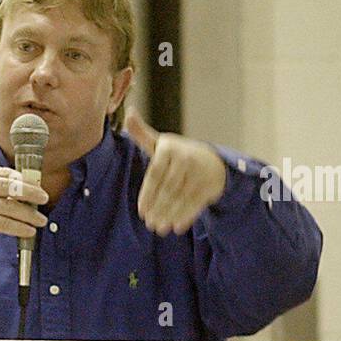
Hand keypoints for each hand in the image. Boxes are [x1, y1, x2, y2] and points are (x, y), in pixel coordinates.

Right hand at [0, 166, 48, 244]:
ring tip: (41, 220)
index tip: (39, 187)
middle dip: (30, 193)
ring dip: (28, 214)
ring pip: (8, 207)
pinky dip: (19, 228)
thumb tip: (32, 188)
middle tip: (44, 198)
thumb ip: (1, 185)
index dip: (24, 180)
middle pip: (8, 187)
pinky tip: (29, 231)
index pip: (5, 174)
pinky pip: (4, 224)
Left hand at [124, 109, 227, 235]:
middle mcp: (186, 159)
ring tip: (159, 228)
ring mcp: (200, 173)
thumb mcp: (160, 143)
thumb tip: (129, 112)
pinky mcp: (211, 185)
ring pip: (181, 198)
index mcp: (170, 149)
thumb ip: (142, 133)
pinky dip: (186, 216)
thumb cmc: (177, 154)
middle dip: (158, 209)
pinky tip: (176, 227)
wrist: (211, 160)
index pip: (155, 176)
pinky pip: (196, 204)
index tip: (142, 212)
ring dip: (169, 215)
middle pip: (168, 190)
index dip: (148, 196)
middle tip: (150, 223)